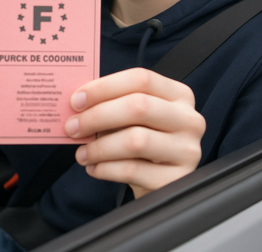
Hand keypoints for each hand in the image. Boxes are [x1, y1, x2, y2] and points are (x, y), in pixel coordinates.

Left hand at [64, 68, 205, 198]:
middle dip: (97, 116)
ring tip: (81, 153)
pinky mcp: (177, 179)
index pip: (141, 79)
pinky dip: (106, 169)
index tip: (76, 99)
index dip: (105, 87)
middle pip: (138, 107)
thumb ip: (112, 105)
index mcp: (179, 95)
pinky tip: (94, 168)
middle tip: (71, 126)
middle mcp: (189, 119)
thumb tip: (76, 103)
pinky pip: (133, 170)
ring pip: (135, 140)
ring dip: (99, 147)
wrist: (160, 182)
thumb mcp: (133, 118)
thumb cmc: (142, 141)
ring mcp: (187, 150)